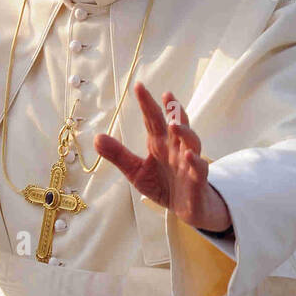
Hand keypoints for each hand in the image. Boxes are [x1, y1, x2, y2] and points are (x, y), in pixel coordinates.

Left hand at [94, 84, 231, 232]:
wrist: (185, 209)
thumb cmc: (163, 185)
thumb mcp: (135, 171)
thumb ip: (118, 154)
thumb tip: (97, 137)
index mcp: (160, 143)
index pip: (153, 119)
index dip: (147, 103)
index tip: (138, 86)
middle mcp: (176, 148)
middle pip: (175, 124)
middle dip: (172, 110)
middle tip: (166, 95)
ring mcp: (188, 162)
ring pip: (191, 142)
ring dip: (184, 131)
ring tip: (173, 123)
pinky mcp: (197, 179)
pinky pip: (199, 168)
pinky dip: (195, 161)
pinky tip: (188, 155)